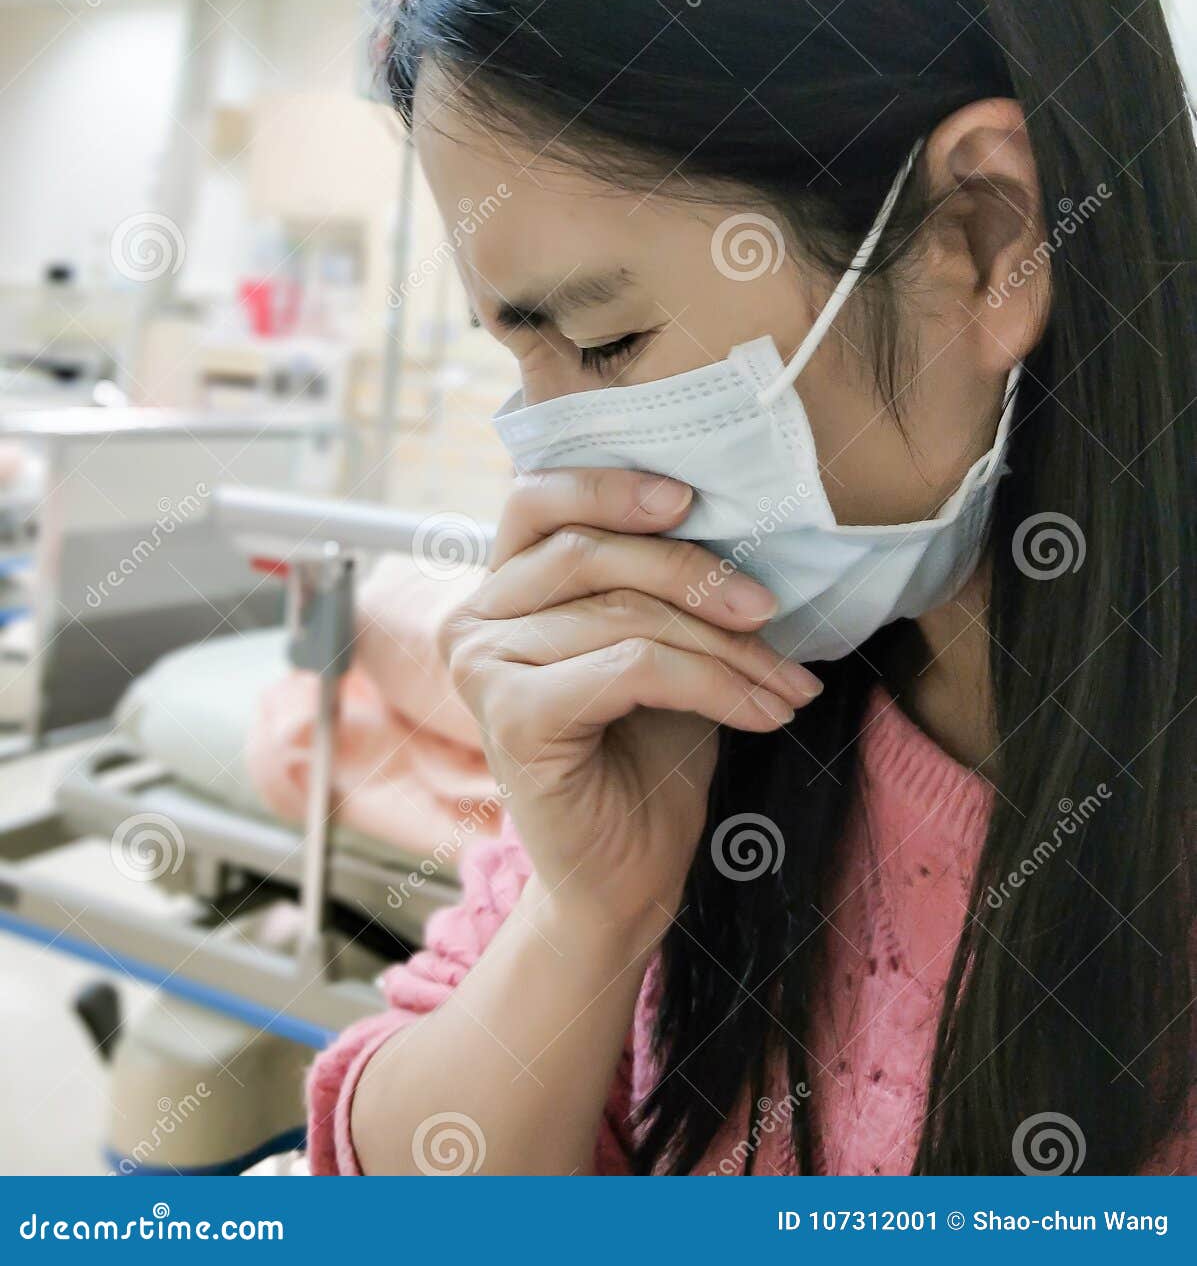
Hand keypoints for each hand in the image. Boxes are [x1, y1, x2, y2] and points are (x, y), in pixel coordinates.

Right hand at [437, 469, 821, 947]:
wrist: (625, 878)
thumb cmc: (643, 757)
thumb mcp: (655, 646)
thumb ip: (657, 583)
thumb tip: (734, 519)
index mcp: (498, 588)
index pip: (536, 500)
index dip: (609, 486)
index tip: (691, 498)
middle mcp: (472, 618)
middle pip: (590, 554)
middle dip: (697, 577)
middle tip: (771, 610)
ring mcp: (481, 666)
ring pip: (624, 616)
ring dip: (725, 648)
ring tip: (786, 682)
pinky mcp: (510, 716)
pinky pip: (631, 668)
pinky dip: (713, 684)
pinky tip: (762, 713)